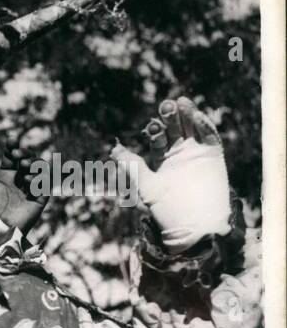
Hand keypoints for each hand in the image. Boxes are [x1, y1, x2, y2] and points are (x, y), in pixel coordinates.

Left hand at [0, 134, 48, 233]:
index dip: (14, 147)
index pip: (13, 156)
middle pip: (28, 159)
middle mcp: (19, 182)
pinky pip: (45, 184)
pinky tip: (26, 179)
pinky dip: (38, 178)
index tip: (11, 141)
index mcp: (5, 177)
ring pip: (39, 169)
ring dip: (33, 163)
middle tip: (16, 154)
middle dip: (25, 153)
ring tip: (21, 165)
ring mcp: (29, 190)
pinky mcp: (38, 200)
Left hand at [121, 96, 230, 251]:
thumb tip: (114, 149)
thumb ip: (132, 167)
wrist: (193, 226)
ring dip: (187, 115)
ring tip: (181, 102)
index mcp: (160, 160)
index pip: (157, 138)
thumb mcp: (145, 187)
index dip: (155, 130)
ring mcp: (196, 154)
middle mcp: (178, 154)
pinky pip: (209, 137)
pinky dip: (204, 125)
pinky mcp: (213, 156)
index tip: (152, 126)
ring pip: (192, 128)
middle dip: (170, 117)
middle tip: (166, 106)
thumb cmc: (165, 210)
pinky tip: (196, 115)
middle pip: (174, 129)